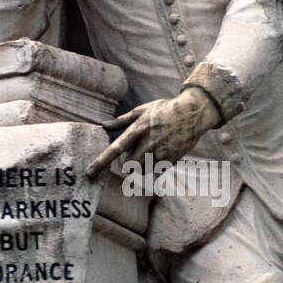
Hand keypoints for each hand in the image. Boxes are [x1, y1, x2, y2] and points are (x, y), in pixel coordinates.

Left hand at [87, 87, 222, 178]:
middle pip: (129, 165)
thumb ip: (122, 120)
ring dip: (141, 165)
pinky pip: (156, 171)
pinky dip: (154, 165)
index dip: (101, 162)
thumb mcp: (142, 110)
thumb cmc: (164, 109)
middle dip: (127, 163)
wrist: (192, 113)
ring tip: (150, 149)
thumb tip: (103, 125)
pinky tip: (162, 151)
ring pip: (142, 170)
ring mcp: (161, 153)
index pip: (115, 149)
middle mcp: (148, 143)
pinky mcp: (171, 160)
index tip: (89, 173)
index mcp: (138, 129)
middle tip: (135, 151)